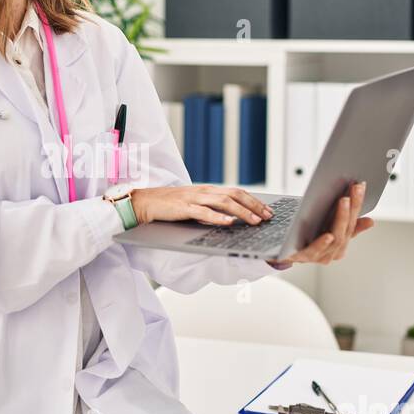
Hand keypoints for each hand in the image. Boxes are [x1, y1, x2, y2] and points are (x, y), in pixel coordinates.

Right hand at [129, 184, 272, 226]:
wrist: (146, 201)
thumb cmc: (170, 205)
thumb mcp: (195, 205)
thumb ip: (211, 209)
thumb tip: (230, 218)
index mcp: (209, 190)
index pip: (237, 193)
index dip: (254, 201)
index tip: (268, 210)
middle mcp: (205, 191)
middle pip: (235, 195)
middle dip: (254, 206)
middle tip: (268, 216)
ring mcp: (195, 198)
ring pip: (224, 202)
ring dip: (242, 212)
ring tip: (254, 221)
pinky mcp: (184, 207)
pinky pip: (204, 212)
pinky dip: (218, 217)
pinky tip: (228, 222)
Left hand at [267, 181, 374, 268]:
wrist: (280, 253)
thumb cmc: (305, 239)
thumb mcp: (327, 228)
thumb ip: (347, 225)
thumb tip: (370, 221)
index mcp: (340, 244)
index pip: (353, 221)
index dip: (358, 204)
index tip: (360, 186)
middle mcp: (333, 252)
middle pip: (346, 229)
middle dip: (352, 208)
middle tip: (353, 189)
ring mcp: (319, 256)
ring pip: (336, 239)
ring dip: (341, 219)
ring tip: (343, 202)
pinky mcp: (302, 258)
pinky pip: (314, 251)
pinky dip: (323, 243)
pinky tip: (328, 235)